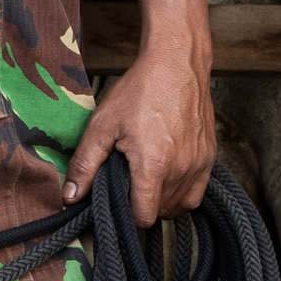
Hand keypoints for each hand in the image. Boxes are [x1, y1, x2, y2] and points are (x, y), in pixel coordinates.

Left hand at [62, 0, 214, 229]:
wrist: (177, 63)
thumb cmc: (139, 91)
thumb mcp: (102, 126)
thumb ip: (85, 164)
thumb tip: (70, 197)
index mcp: (154, 165)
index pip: (143, 216)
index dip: (127, 214)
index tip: (117, 200)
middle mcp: (182, 170)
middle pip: (161, 213)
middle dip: (142, 205)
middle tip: (127, 183)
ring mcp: (200, 164)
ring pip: (181, 205)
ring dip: (162, 202)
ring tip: (145, 180)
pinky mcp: (210, 157)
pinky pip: (197, 193)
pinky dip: (181, 193)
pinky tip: (166, 176)